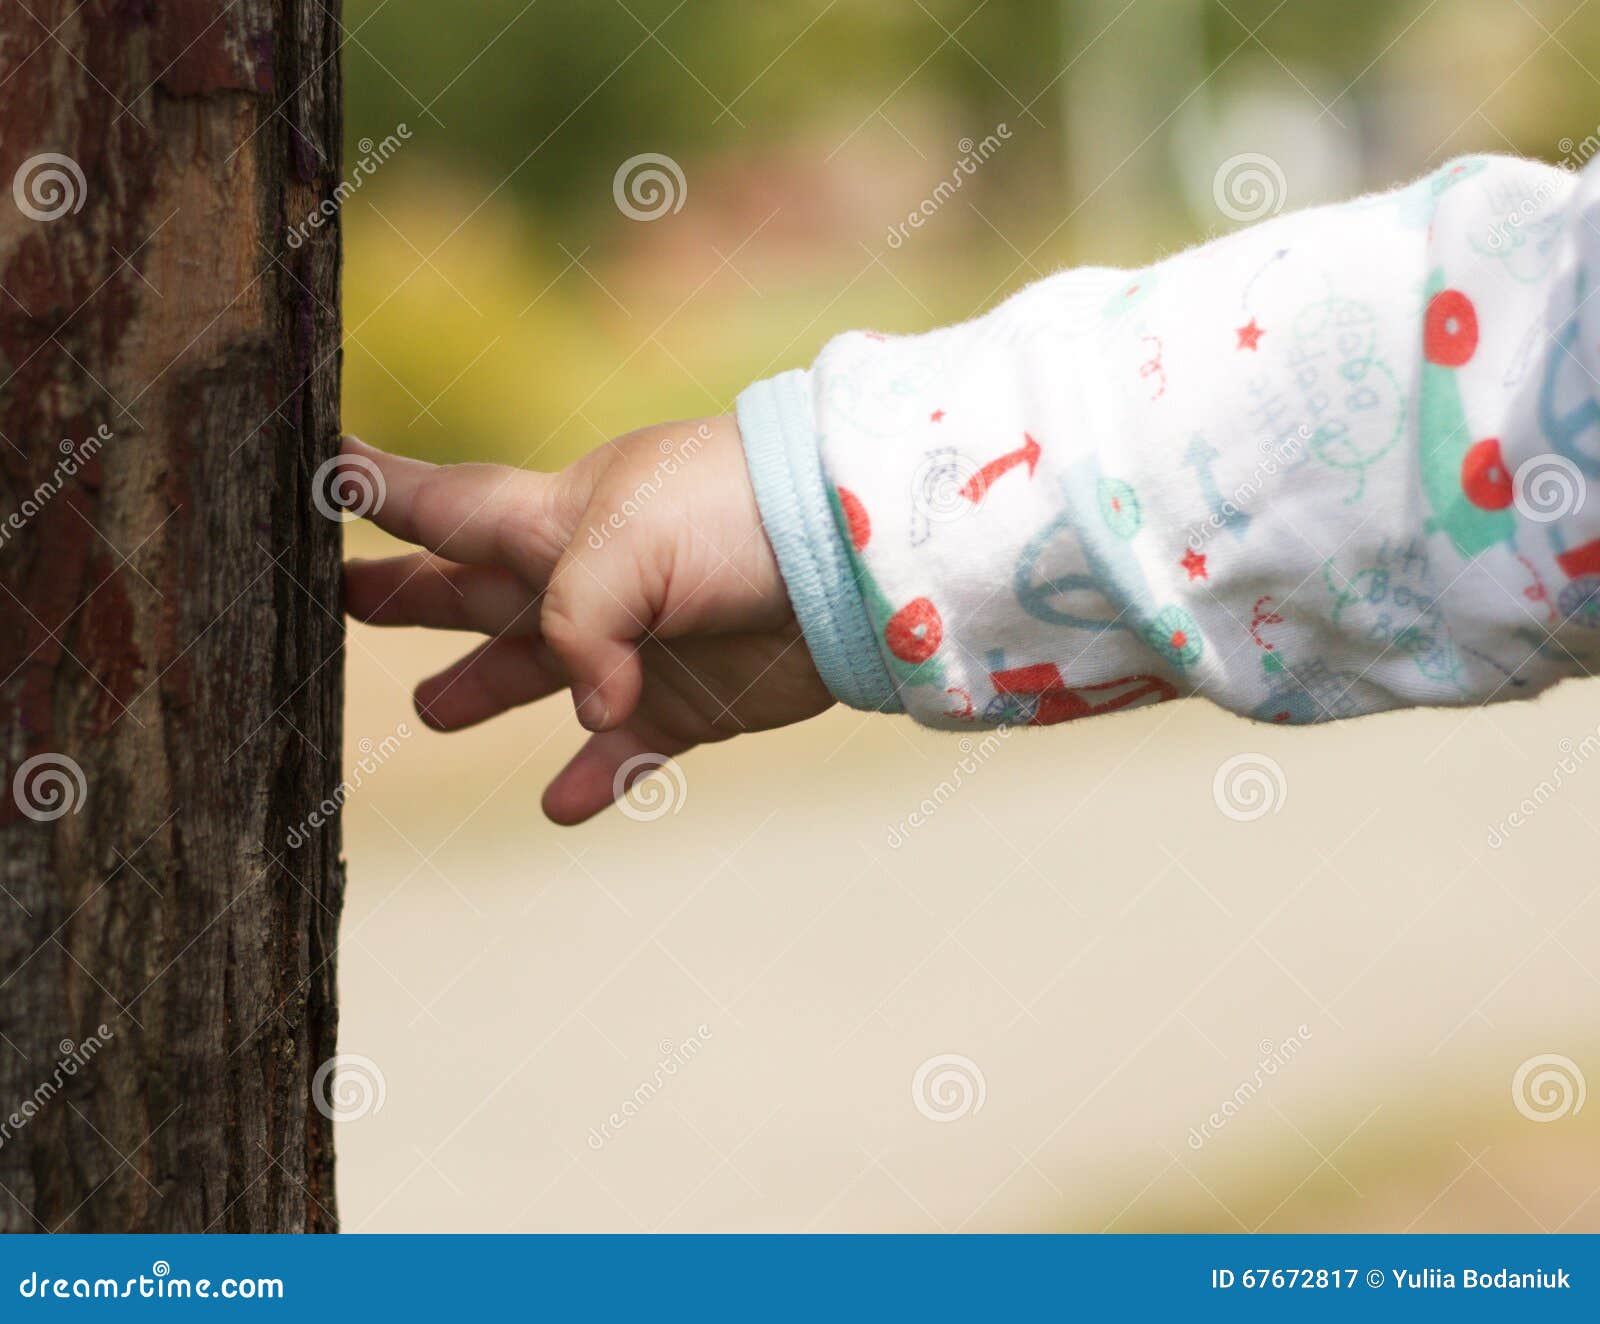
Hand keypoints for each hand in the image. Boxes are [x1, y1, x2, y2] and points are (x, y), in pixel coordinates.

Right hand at [340, 416, 832, 823]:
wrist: (852, 555)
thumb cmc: (736, 513)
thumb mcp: (628, 543)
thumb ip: (573, 624)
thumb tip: (588, 710)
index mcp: (550, 521)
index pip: (438, 505)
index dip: (372, 492)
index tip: (310, 472)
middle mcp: (578, 583)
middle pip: (467, 592)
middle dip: (405, 597)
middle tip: (341, 600)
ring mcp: (628, 647)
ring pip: (534, 675)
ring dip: (481, 689)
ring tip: (434, 708)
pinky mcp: (686, 705)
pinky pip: (625, 755)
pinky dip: (592, 780)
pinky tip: (559, 805)